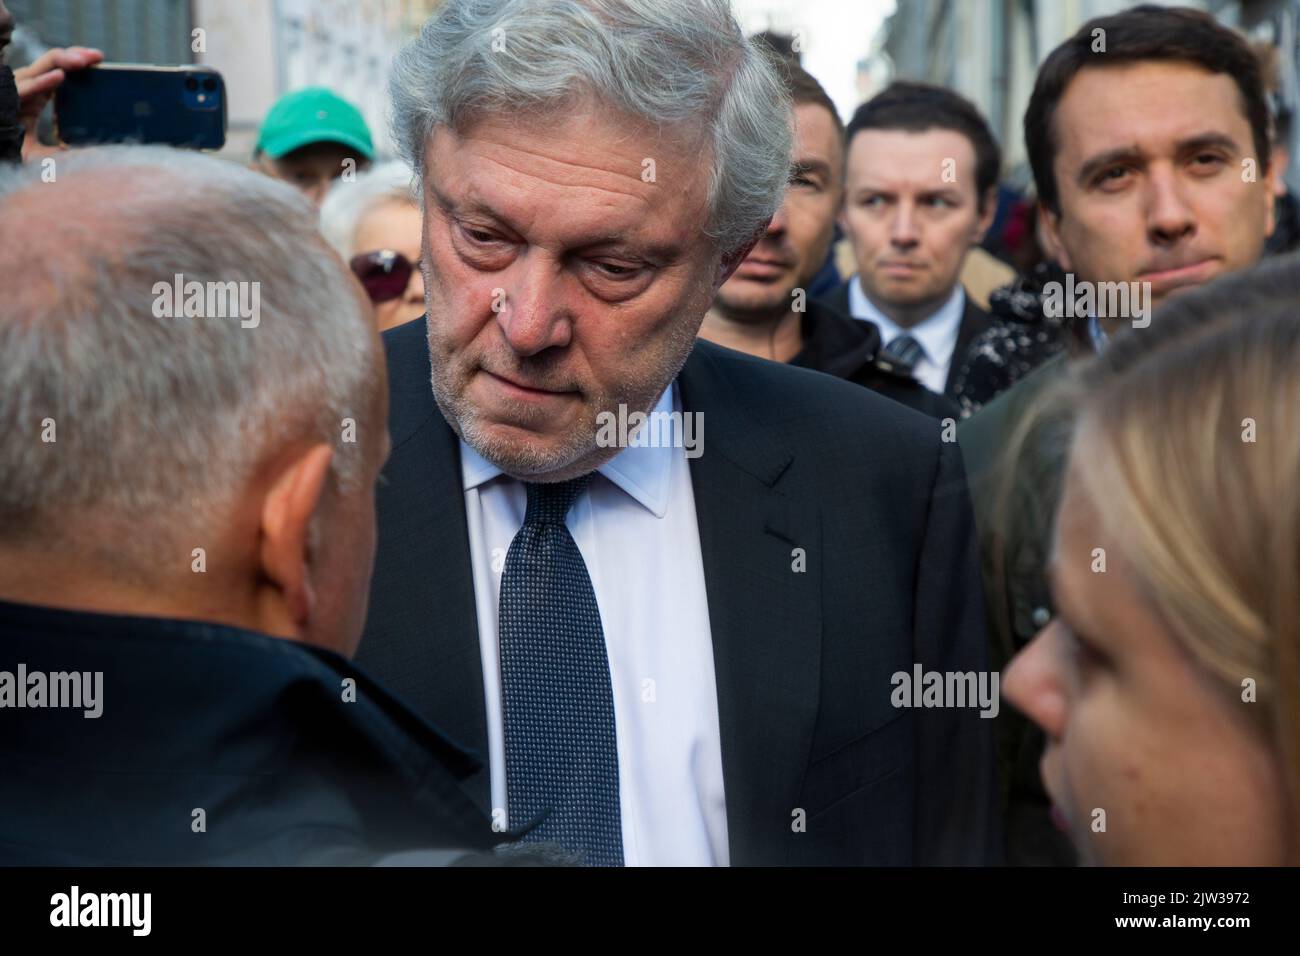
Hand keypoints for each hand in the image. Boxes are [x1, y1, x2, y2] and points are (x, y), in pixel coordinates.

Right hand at [13, 46, 101, 160]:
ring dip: (63, 61)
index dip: (76, 61)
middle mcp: (27, 86)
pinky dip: (43, 82)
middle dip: (75, 55)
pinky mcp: (7, 98)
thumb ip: (60, 154)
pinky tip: (60, 76)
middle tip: (99, 56)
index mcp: (36, 93)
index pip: (58, 69)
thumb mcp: (41, 152)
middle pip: (53, 62)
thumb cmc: (10, 148)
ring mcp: (17, 89)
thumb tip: (88, 159)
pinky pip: (26, 88)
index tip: (99, 60)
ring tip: (83, 61)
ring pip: (40, 67)